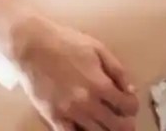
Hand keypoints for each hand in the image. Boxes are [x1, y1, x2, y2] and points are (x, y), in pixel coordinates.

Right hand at [10, 14, 138, 130]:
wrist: (33, 47)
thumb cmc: (67, 43)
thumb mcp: (99, 50)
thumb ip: (117, 71)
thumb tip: (130, 90)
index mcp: (100, 84)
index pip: (126, 106)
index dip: (132, 107)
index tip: (131, 105)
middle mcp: (86, 103)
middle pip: (113, 124)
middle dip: (124, 125)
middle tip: (126, 123)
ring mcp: (68, 112)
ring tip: (109, 127)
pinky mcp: (52, 117)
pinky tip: (85, 129)